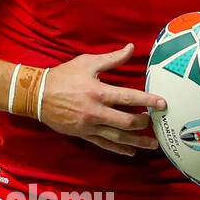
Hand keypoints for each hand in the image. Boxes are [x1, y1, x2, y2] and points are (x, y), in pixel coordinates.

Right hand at [40, 43, 165, 156]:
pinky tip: (131, 151)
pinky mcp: (83, 134)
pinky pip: (104, 144)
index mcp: (99, 92)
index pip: (129, 97)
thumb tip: (130, 48)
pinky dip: (119, 149)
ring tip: (152, 144)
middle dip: (143, 122)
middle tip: (154, 121)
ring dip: (137, 141)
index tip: (162, 103)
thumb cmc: (63, 76)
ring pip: (118, 137)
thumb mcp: (87, 63)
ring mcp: (89, 125)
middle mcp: (96, 111)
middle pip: (127, 121)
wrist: (36, 95)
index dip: (148, 100)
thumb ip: (111, 58)